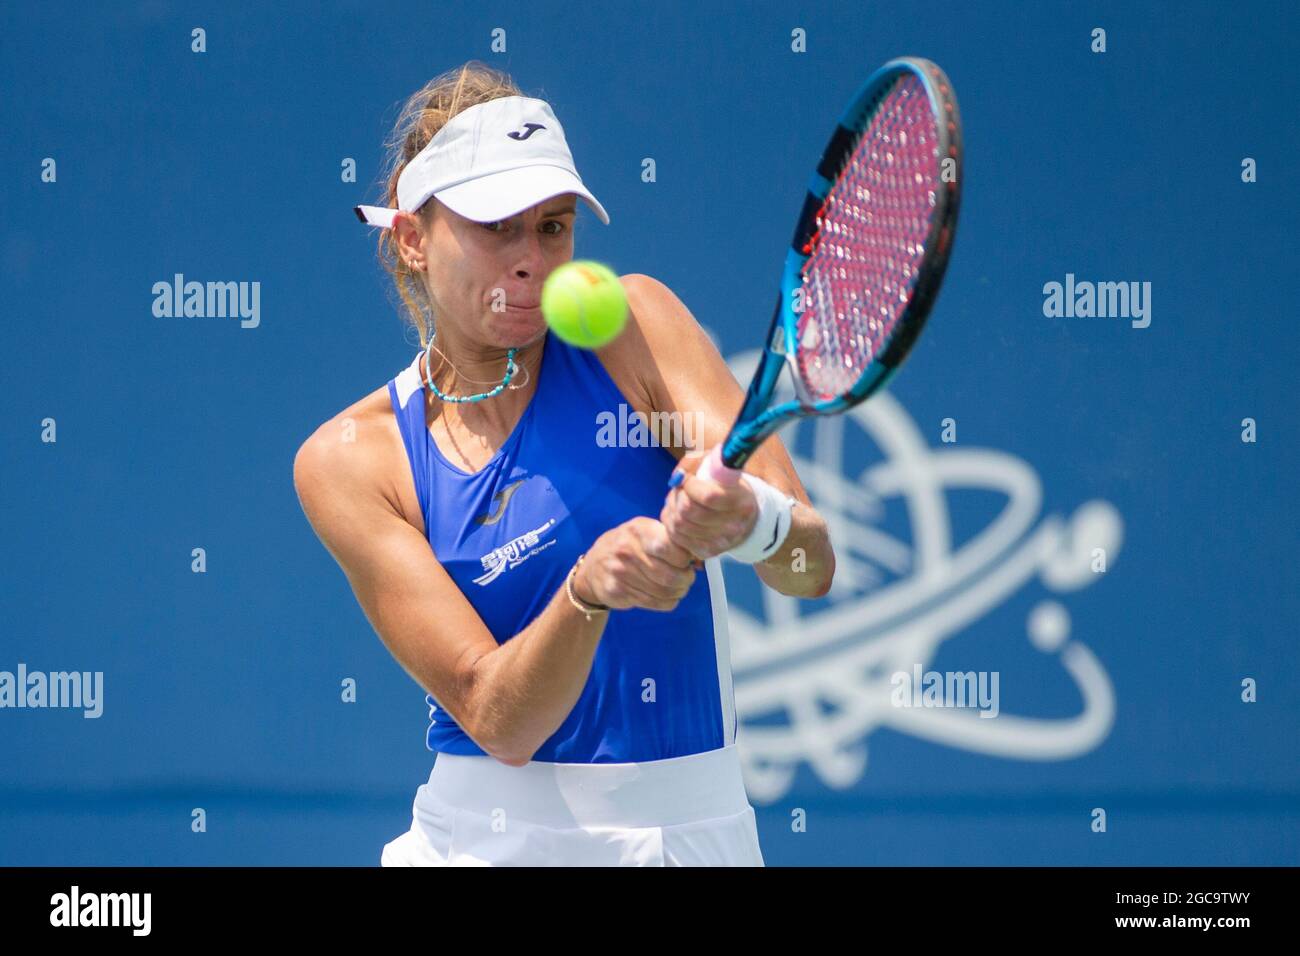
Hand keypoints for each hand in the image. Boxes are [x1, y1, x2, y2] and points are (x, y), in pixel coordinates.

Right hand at [575, 517, 697, 611]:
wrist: (593, 567)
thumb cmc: (627, 545)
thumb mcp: (643, 531)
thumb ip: (669, 539)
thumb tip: (700, 556)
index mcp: (638, 531)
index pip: (672, 547)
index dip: (686, 557)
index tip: (687, 559)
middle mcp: (628, 551)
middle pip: (671, 575)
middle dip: (686, 579)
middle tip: (687, 577)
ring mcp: (622, 573)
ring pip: (665, 592)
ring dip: (679, 592)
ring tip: (679, 586)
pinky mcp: (619, 592)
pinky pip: (655, 603)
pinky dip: (668, 601)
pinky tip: (667, 595)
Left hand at [659, 448, 758, 560]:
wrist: (745, 519)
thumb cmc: (728, 488)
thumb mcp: (721, 467)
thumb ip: (698, 462)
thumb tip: (677, 476)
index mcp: (741, 502)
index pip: (708, 496)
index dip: (690, 484)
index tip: (688, 478)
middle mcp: (734, 526)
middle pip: (689, 511)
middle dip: (678, 496)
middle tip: (681, 489)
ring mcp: (721, 542)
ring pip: (679, 525)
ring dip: (671, 509)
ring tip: (677, 500)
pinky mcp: (707, 552)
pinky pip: (677, 537)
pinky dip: (671, 523)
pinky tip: (678, 514)